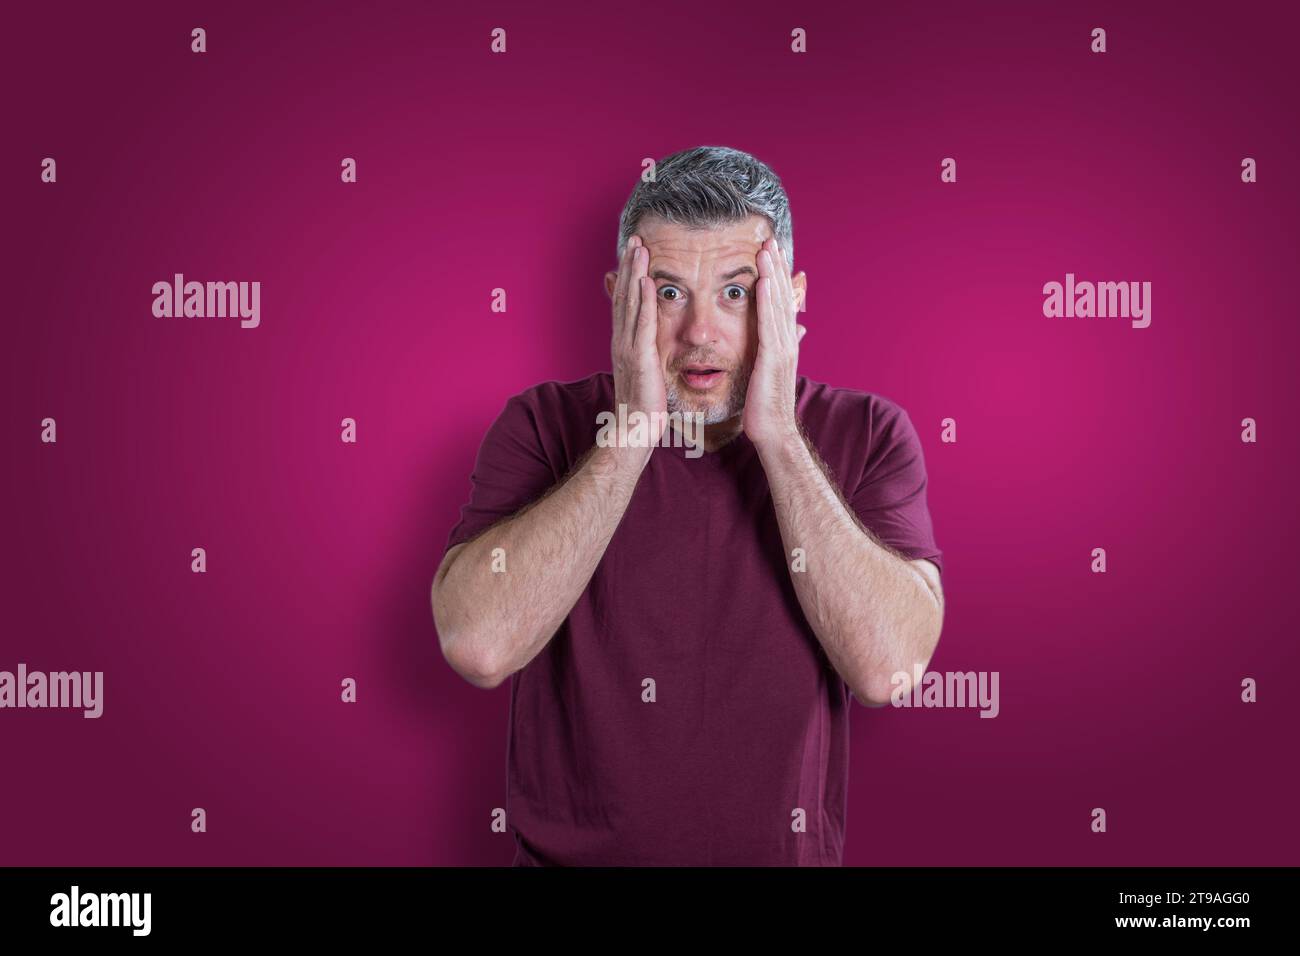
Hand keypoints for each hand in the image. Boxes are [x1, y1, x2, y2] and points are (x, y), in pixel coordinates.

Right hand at [609, 236, 667, 457]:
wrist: (634, 430)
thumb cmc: (644, 406)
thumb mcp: (645, 372)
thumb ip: (646, 352)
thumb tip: (650, 340)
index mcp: (625, 343)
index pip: (626, 302)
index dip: (629, 275)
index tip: (634, 252)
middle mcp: (623, 340)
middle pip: (625, 295)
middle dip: (630, 265)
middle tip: (635, 238)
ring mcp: (628, 348)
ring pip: (631, 303)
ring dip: (635, 273)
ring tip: (639, 248)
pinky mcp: (640, 358)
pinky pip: (643, 324)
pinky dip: (644, 301)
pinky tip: (648, 282)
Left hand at [742, 237, 805, 449]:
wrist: (774, 432)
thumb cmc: (766, 406)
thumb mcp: (768, 372)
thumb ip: (773, 350)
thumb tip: (781, 337)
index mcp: (784, 342)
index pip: (780, 302)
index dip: (777, 276)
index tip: (771, 253)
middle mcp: (786, 340)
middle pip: (782, 296)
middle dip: (776, 267)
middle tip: (770, 239)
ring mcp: (782, 348)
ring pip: (778, 304)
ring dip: (772, 275)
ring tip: (767, 250)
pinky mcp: (772, 359)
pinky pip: (769, 324)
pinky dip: (767, 301)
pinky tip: (763, 282)